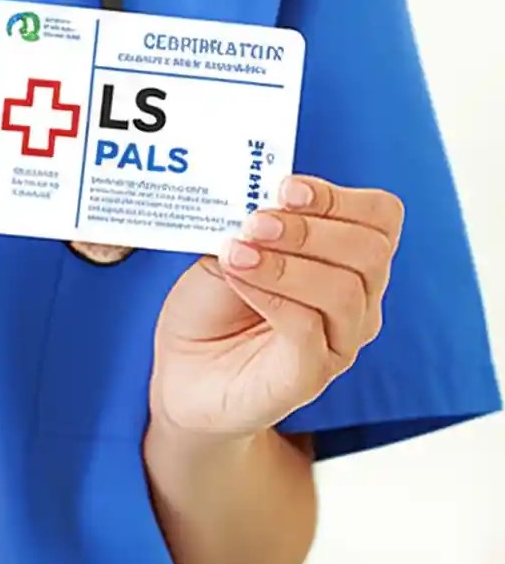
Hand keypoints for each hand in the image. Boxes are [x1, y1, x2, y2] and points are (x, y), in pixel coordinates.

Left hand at [150, 175, 403, 437]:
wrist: (183, 373)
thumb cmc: (210, 310)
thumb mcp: (227, 249)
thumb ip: (252, 225)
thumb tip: (260, 197)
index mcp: (345, 261)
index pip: (379, 219)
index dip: (338, 198)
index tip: (286, 188)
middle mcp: (356, 302)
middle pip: (369, 251)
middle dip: (308, 228)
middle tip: (254, 222)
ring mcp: (337, 342)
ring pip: (343, 291)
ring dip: (285, 263)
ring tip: (236, 253)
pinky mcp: (309, 375)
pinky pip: (308, 330)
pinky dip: (271, 296)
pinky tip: (238, 278)